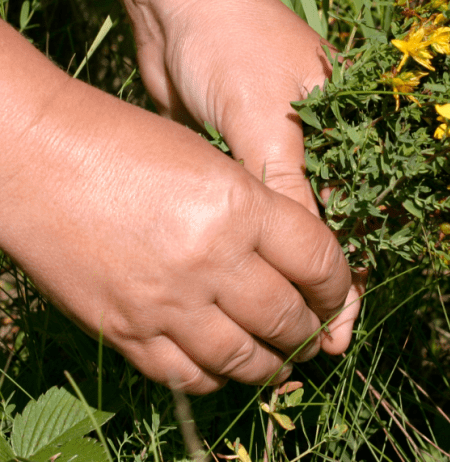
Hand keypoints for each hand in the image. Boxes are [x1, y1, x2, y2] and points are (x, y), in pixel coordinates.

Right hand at [0, 22, 353, 393]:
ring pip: (245, 359)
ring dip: (274, 364)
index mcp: (241, 206)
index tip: (339, 291)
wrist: (40, 158)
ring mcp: (168, 303)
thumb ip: (257, 212)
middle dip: (311, 329)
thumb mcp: (212, 161)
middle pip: (288, 317)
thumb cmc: (129, 143)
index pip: (319, 260)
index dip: (339, 283)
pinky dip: (217, 376)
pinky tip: (225, 364)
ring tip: (283, 358)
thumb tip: (292, 259)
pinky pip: (189, 376)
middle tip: (316, 329)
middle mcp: (212, 260)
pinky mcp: (126, 332)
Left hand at [130, 0, 362, 347]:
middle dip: (323, 279)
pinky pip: (259, 205)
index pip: (361, 210)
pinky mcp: (244, 149)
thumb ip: (292, 184)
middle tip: (312, 339)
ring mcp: (282, 144)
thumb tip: (318, 262)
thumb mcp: (267, 115)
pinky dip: (257, 242)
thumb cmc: (233, 44)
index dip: (352, 270)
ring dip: (288, 268)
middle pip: (332, 222)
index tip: (339, 326)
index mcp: (349, 122)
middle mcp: (322, 138)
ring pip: (294, 220)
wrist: (177, 3)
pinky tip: (252, 278)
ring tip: (281, 322)